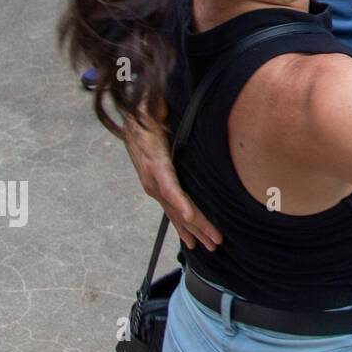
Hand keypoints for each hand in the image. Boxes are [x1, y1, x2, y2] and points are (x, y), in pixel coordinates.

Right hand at [123, 116, 221, 250]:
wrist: (134, 121)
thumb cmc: (150, 115)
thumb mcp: (153, 111)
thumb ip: (158, 110)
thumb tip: (162, 105)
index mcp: (156, 165)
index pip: (169, 186)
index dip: (179, 201)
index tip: (189, 215)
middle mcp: (154, 182)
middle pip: (178, 207)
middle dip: (198, 225)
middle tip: (217, 240)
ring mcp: (156, 188)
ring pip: (176, 214)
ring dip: (194, 231)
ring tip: (210, 246)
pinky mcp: (159, 190)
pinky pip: (172, 211)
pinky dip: (182, 226)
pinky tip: (191, 240)